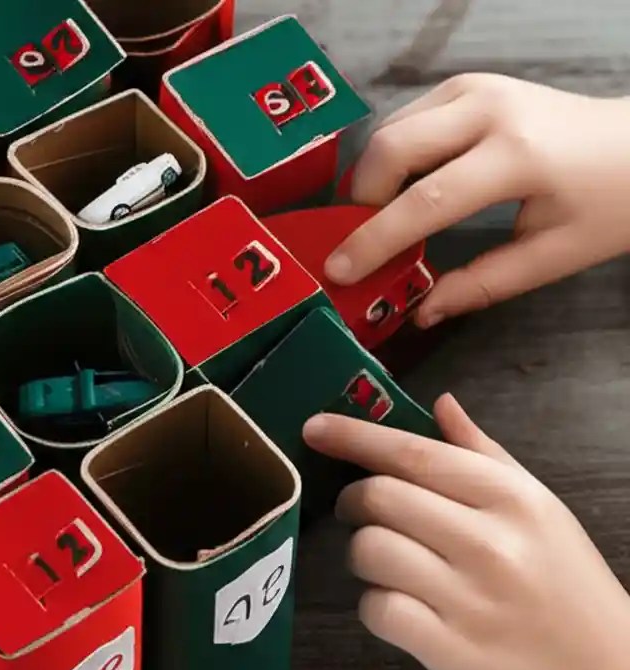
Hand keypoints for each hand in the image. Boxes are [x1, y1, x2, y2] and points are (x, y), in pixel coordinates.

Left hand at [302, 395, 629, 669]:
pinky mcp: (451, 649)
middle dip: (353, 501)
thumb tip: (441, 404)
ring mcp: (470, 599)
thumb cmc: (567, 584)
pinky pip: (378, 610)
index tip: (315, 428)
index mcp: (511, 499)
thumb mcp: (540, 509)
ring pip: (368, 551)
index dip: (354, 436)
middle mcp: (490, 543)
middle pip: (378, 497)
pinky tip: (401, 605)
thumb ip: (483, 454)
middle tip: (362, 512)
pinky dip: (376, 606)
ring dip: (362, 555)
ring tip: (388, 564)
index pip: (414, 454)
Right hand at [324, 74, 629, 326]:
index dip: (374, 240)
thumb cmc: (610, 202)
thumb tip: (422, 310)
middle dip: (361, 199)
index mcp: (517, 156)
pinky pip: (406, 118)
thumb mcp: (555, 254)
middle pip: (390, 148)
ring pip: (390, 128)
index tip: (339, 269)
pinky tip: (403, 188)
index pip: (423, 200)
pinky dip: (392, 156)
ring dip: (373, 176)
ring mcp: (476, 90)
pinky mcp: (468, 85)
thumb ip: (482, 284)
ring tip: (379, 218)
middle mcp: (490, 111)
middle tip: (359, 239)